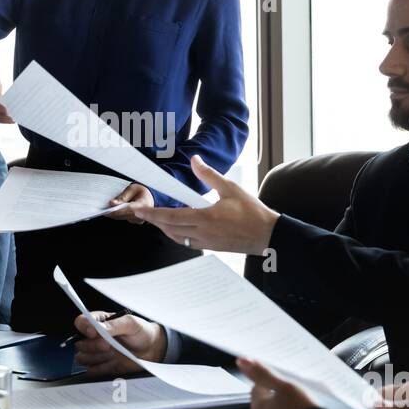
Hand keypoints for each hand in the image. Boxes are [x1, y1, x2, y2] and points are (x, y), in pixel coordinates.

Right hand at [71, 311, 165, 377]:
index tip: (94, 332)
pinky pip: (91, 371)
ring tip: (113, 354)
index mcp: (100, 322)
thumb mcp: (131, 323)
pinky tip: (113, 363)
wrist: (152, 349)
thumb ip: (114, 324)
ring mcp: (97, 353)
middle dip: (93, 346)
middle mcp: (95, 338)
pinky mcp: (102, 366)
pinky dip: (100, 369)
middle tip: (109, 346)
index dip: (84, 327)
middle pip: (80, 343)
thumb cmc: (142, 332)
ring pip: (82, 358)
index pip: (81, 322)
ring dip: (97, 358)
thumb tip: (99, 328)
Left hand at [103, 183, 153, 222]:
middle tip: (101, 206)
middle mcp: (141, 215)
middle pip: (122, 215)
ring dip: (111, 213)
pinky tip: (109, 210)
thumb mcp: (134, 189)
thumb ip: (124, 195)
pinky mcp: (133, 221)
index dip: (118, 208)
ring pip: (121, 218)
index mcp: (143, 205)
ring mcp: (137, 220)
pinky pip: (122, 218)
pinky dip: (115, 214)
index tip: (110, 204)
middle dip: (111, 210)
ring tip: (103, 208)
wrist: (150, 199)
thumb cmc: (142, 192)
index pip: (129, 209)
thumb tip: (113, 202)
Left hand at [132, 156, 279, 254]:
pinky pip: (187, 243)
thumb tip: (195, 160)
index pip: (172, 217)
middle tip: (140, 214)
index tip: (140, 211)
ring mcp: (206, 243)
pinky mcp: (211, 248)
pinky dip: (177, 235)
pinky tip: (176, 228)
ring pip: (177, 238)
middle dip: (153, 221)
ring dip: (164, 229)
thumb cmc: (252, 212)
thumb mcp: (230, 188)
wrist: (268, 235)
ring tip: (156, 219)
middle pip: (170, 229)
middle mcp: (203, 233)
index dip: (153, 214)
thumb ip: (209, 175)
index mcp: (206, 218)